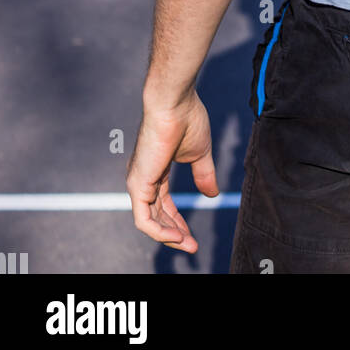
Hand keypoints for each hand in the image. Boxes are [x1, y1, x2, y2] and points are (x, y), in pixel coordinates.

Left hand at [127, 91, 218, 251]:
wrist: (174, 103)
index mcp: (155, 170)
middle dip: (175, 233)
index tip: (194, 236)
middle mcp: (143, 178)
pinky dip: (159, 231)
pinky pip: (144, 220)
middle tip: (193, 246)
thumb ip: (204, 175)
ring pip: (149, 221)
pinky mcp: (137, 185)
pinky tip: (176, 236)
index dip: (178, 222)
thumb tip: (212, 195)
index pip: (163, 204)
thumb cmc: (186, 119)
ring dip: (169, 236)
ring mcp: (138, 182)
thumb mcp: (199, 154)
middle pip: (157, 216)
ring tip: (189, 244)